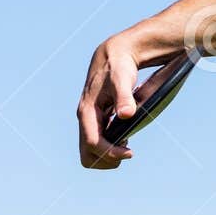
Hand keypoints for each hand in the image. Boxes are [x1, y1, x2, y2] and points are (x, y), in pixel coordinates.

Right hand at [76, 33, 140, 169]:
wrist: (113, 55)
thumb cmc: (118, 66)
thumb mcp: (123, 79)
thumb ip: (124, 97)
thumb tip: (127, 114)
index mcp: (87, 112)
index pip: (92, 143)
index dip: (110, 153)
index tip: (131, 153)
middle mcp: (85, 118)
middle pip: (87, 154)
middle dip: (106, 159)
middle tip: (127, 151)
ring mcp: (89, 120)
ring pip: (91, 151)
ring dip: (107, 155)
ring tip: (126, 145)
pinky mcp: (96, 120)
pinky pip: (98, 142)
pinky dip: (110, 146)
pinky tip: (124, 138)